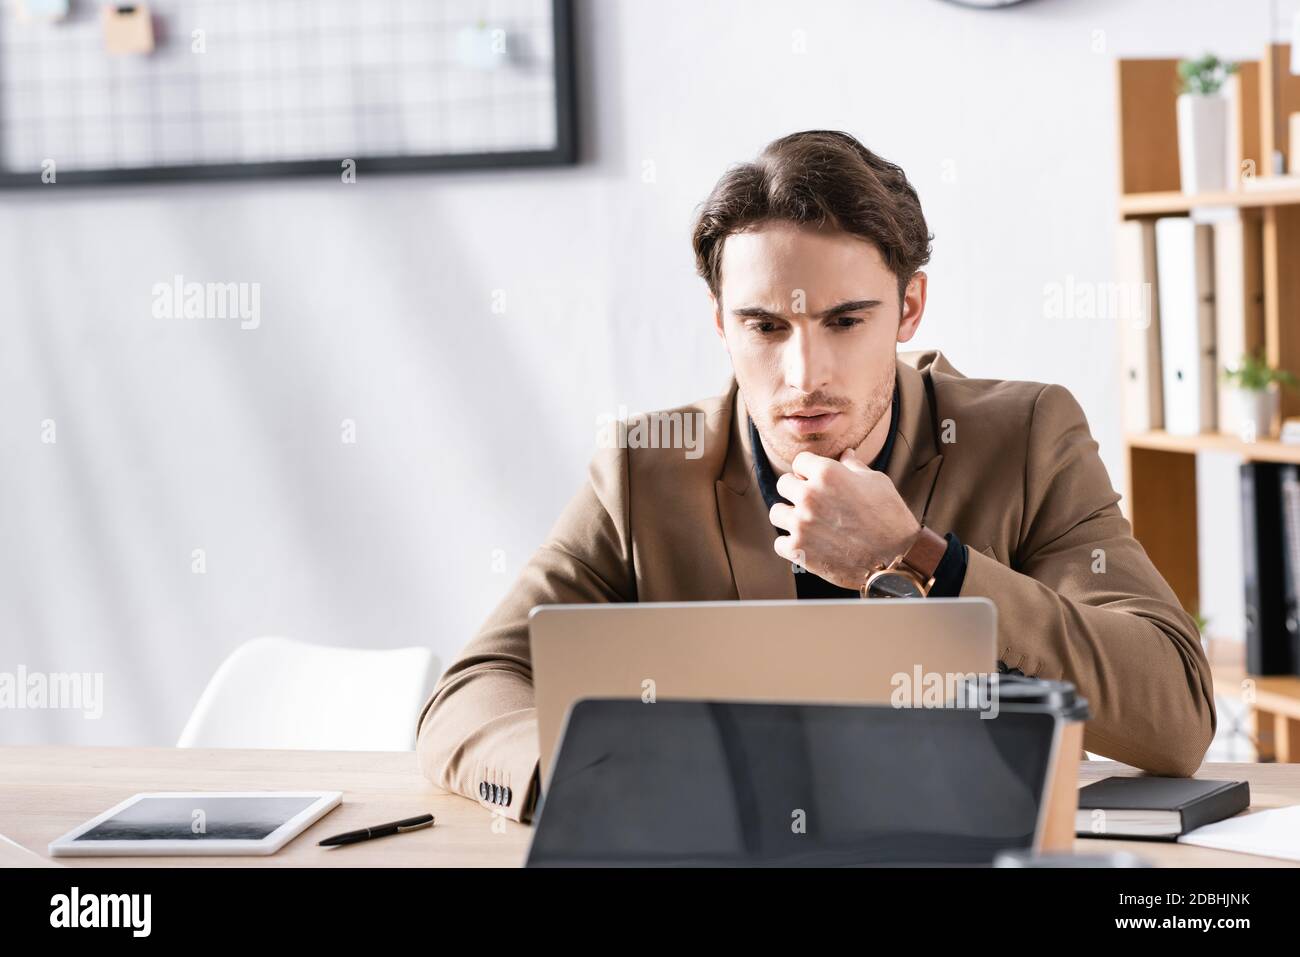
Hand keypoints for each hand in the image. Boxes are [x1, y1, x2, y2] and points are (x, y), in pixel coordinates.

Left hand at [768, 448, 921, 589]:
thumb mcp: (876, 482)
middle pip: (783, 484)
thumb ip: (854, 467)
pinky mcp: (799, 550)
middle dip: (797, 491)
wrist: (896, 558)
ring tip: (807, 523)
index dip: (809, 471)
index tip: (816, 481)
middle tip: (813, 503)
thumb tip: (846, 454)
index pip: (799, 461)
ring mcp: (801, 524)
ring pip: (776, 513)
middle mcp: (809, 496)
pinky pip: (779, 543)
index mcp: (827, 473)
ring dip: (789, 517)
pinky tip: (808, 544)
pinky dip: (791, 545)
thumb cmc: (890, 517)